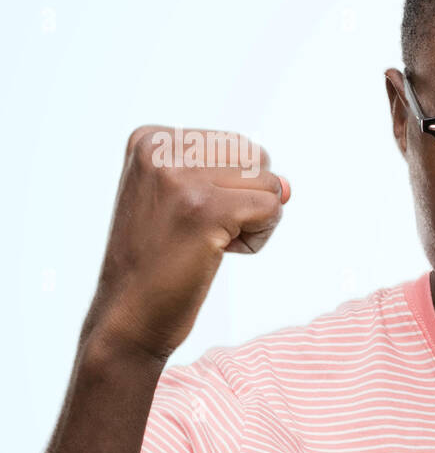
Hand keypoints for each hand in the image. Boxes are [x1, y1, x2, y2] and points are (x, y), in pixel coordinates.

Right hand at [83, 125, 289, 361]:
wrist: (128, 313)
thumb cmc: (160, 260)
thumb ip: (235, 178)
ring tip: (209, 242)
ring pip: (268, 183)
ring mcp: (180, 178)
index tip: (187, 215)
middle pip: (255, 158)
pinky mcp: (206, 209)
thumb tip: (287, 186)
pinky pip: (272, 208)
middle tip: (203, 231)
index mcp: (150, 139)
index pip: (235, 144)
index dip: (228, 187)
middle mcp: (159, 149)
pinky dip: (258, 238)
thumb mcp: (187, 200)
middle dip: (246, 199)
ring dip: (253, 221)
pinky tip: (220, 254)